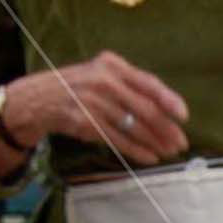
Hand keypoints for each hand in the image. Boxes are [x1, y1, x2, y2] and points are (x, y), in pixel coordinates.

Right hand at [1, 54, 188, 166]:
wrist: (39, 99)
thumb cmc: (79, 87)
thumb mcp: (101, 74)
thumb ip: (130, 86)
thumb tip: (165, 109)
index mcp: (111, 65)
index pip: (148, 82)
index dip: (169, 100)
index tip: (184, 116)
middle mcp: (103, 81)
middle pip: (144, 108)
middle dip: (166, 128)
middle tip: (181, 142)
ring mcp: (94, 102)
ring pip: (133, 127)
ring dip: (155, 142)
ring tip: (169, 151)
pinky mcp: (86, 123)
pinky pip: (118, 140)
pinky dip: (137, 150)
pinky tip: (150, 157)